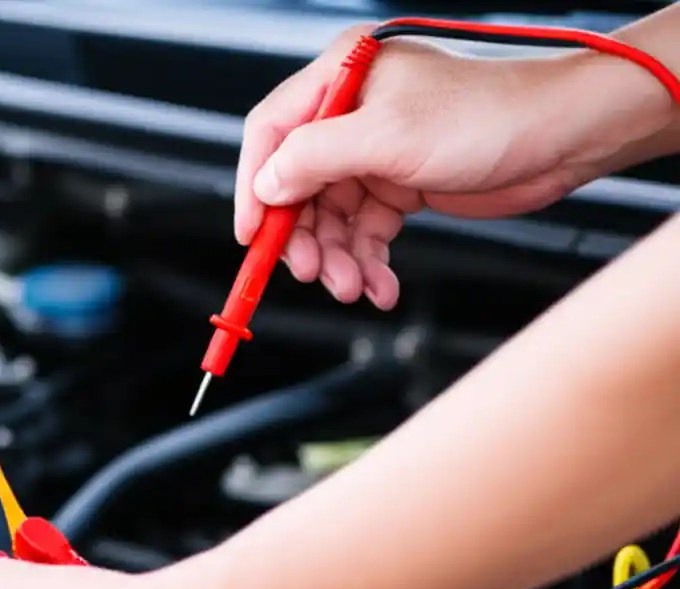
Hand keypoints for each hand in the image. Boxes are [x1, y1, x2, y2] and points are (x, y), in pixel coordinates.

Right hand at [235, 25, 675, 308]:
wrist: (561, 137)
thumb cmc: (487, 115)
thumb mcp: (388, 136)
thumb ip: (314, 158)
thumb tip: (265, 187)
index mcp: (340, 77)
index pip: (271, 132)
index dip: (254, 185)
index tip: (251, 234)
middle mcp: (351, 113)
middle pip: (296, 183)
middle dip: (303, 236)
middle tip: (314, 273)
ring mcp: (374, 150)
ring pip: (330, 216)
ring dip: (338, 258)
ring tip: (355, 287)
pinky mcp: (399, 183)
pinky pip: (365, 230)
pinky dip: (368, 260)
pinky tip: (379, 284)